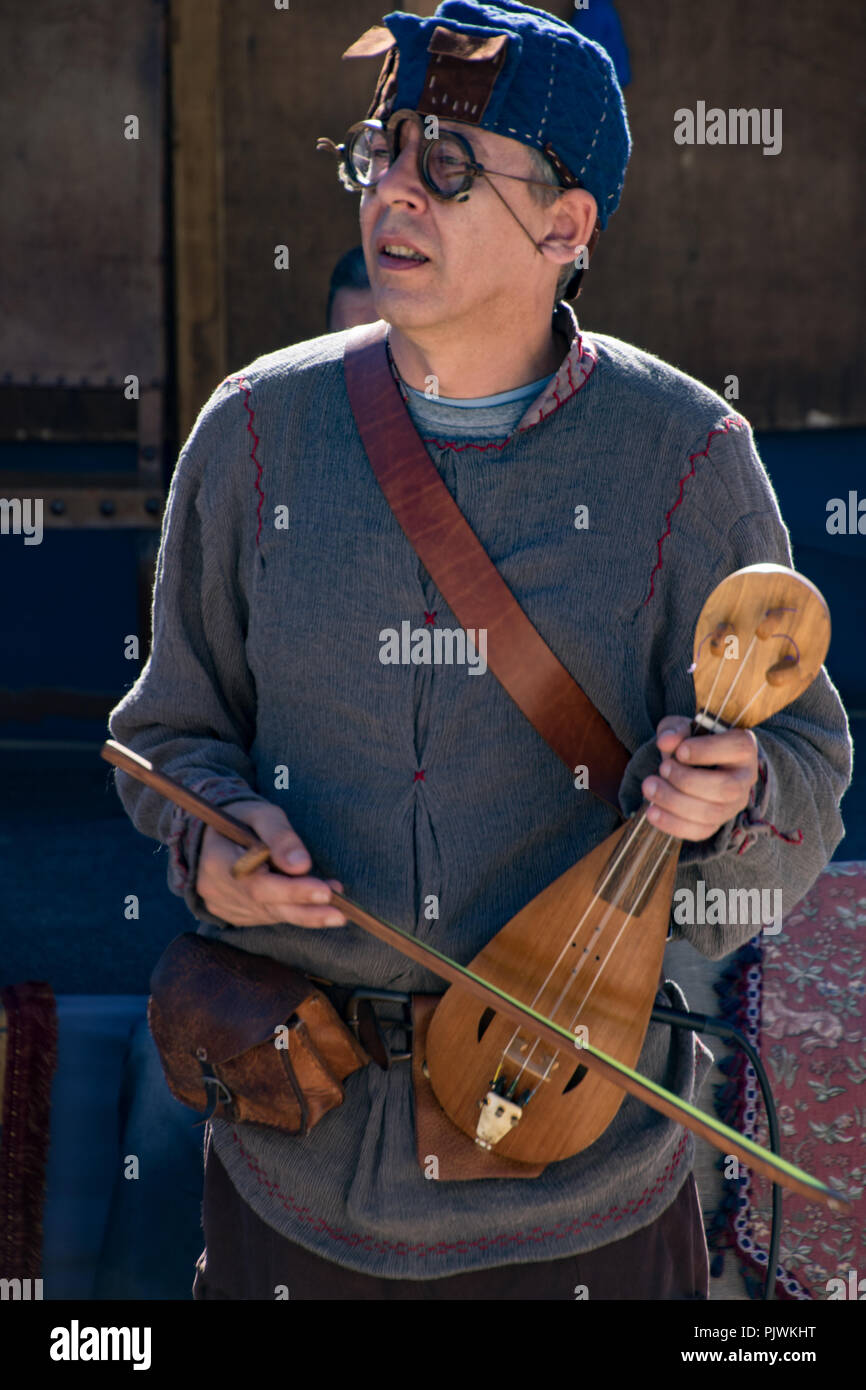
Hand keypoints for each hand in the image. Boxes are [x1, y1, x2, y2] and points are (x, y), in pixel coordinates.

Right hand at [196, 800, 346, 927]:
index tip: (325, 891)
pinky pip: (267, 916)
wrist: (212, 833)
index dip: (292, 891)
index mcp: (217, 861)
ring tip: (336, 908)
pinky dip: (291, 911)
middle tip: (340, 913)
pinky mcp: (233, 913)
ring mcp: (223, 905)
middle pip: (267, 906)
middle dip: (307, 910)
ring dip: (305, 913)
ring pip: (270, 914)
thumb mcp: (261, 814)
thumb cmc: (241, 818)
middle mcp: (217, 890)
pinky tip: (311, 904)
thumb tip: (302, 866)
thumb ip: (280, 837)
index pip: (258, 884)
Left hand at [640, 715, 758, 841]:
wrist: (691, 764)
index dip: (707, 751)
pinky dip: (672, 824)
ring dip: (674, 802)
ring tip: (649, 787)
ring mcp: (733, 804)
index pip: (738, 748)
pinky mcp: (717, 823)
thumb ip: (674, 729)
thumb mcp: (681, 727)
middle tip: (662, 768)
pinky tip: (651, 811)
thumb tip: (666, 741)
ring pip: (711, 813)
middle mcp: (745, 778)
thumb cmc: (690, 741)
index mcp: (744, 747)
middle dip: (687, 780)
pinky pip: (699, 831)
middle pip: (726, 788)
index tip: (680, 751)